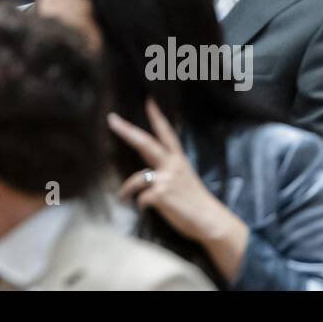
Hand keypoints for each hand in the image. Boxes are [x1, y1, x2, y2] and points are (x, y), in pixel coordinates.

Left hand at [109, 99, 246, 254]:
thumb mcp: (185, 179)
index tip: (149, 101)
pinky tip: (144, 209)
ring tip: (122, 198)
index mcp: (178, 160)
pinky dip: (140, 205)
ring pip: (136, 179)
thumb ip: (168, 171)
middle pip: (145, 143)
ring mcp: (166, 179)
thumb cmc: (196, 202)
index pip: (167, 133)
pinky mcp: (161, 195)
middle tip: (112, 119)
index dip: (157, 117)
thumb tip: (148, 171)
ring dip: (125, 190)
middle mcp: (171, 165)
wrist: (210, 220)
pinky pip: (141, 198)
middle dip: (127, 130)